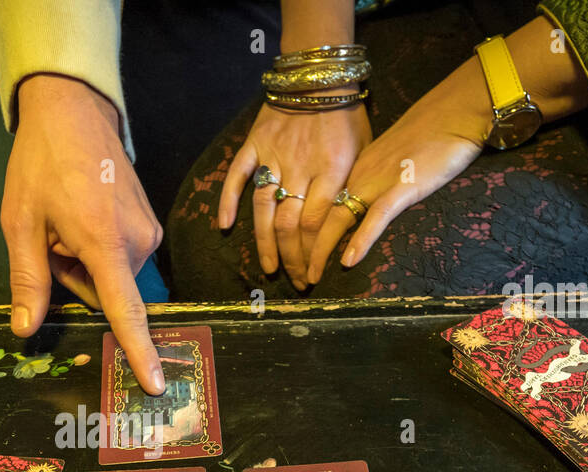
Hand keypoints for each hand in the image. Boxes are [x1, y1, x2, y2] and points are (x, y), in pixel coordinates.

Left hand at [2, 74, 164, 393]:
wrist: (73, 112)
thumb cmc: (41, 165)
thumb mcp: (20, 224)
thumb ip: (28, 281)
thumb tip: (25, 330)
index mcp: (104, 242)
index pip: (125, 310)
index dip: (139, 350)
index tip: (155, 382)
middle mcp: (137, 241)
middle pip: (104, 292)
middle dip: (73, 275)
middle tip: (52, 236)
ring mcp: (148, 231)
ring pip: (111, 275)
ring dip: (84, 260)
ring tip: (66, 221)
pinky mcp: (150, 225)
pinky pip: (120, 256)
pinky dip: (97, 247)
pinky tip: (83, 215)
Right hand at [220, 99, 370, 289]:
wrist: (319, 75)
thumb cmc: (347, 114)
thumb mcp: (364, 149)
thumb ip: (353, 184)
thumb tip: (350, 224)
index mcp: (332, 171)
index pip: (317, 224)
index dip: (313, 255)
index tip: (314, 275)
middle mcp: (300, 169)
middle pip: (290, 225)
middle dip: (293, 259)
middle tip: (296, 281)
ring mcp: (274, 158)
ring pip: (265, 210)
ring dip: (265, 243)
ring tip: (270, 268)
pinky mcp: (255, 146)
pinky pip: (238, 177)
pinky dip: (228, 202)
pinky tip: (223, 226)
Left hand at [308, 16, 587, 279]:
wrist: (455, 113)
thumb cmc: (429, 137)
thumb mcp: (390, 162)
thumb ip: (373, 183)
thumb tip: (362, 208)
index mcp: (352, 171)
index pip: (317, 207)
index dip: (301, 235)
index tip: (294, 259)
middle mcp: (357, 177)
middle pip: (318, 217)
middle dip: (302, 251)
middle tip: (296, 279)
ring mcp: (377, 183)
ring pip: (337, 220)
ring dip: (320, 252)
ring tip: (310, 277)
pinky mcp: (401, 189)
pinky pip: (376, 217)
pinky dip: (361, 240)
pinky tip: (348, 262)